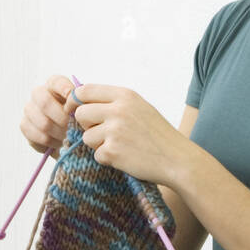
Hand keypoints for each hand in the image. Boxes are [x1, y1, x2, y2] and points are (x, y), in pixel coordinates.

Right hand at [20, 74, 72, 157]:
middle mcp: (38, 93)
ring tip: (69, 137)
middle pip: (45, 102)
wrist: (67, 134)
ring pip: (42, 122)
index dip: (64, 89)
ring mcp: (29, 109)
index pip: (56, 82)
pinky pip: (36, 135)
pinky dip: (49, 142)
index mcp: (54, 84)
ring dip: (58, 133)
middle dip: (62, 117)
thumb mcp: (82, 108)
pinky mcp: (24, 125)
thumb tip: (78, 106)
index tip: (72, 98)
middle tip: (73, 127)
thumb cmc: (76, 117)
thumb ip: (80, 104)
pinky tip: (58, 143)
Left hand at [64, 83, 192, 189]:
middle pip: (81, 114)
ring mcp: (114, 131)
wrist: (177, 158)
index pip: (85, 90)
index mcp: (125, 95)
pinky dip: (108, 158)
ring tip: (120, 146)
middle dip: (86, 125)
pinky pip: (96, 154)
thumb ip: (114, 102)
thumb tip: (81, 102)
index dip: (74, 100)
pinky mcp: (112, 151)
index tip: (72, 109)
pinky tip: (125, 157)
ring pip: (86, 137)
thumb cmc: (158, 134)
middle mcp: (118, 110)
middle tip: (102, 133)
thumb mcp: (140, 107)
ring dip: (98, 144)